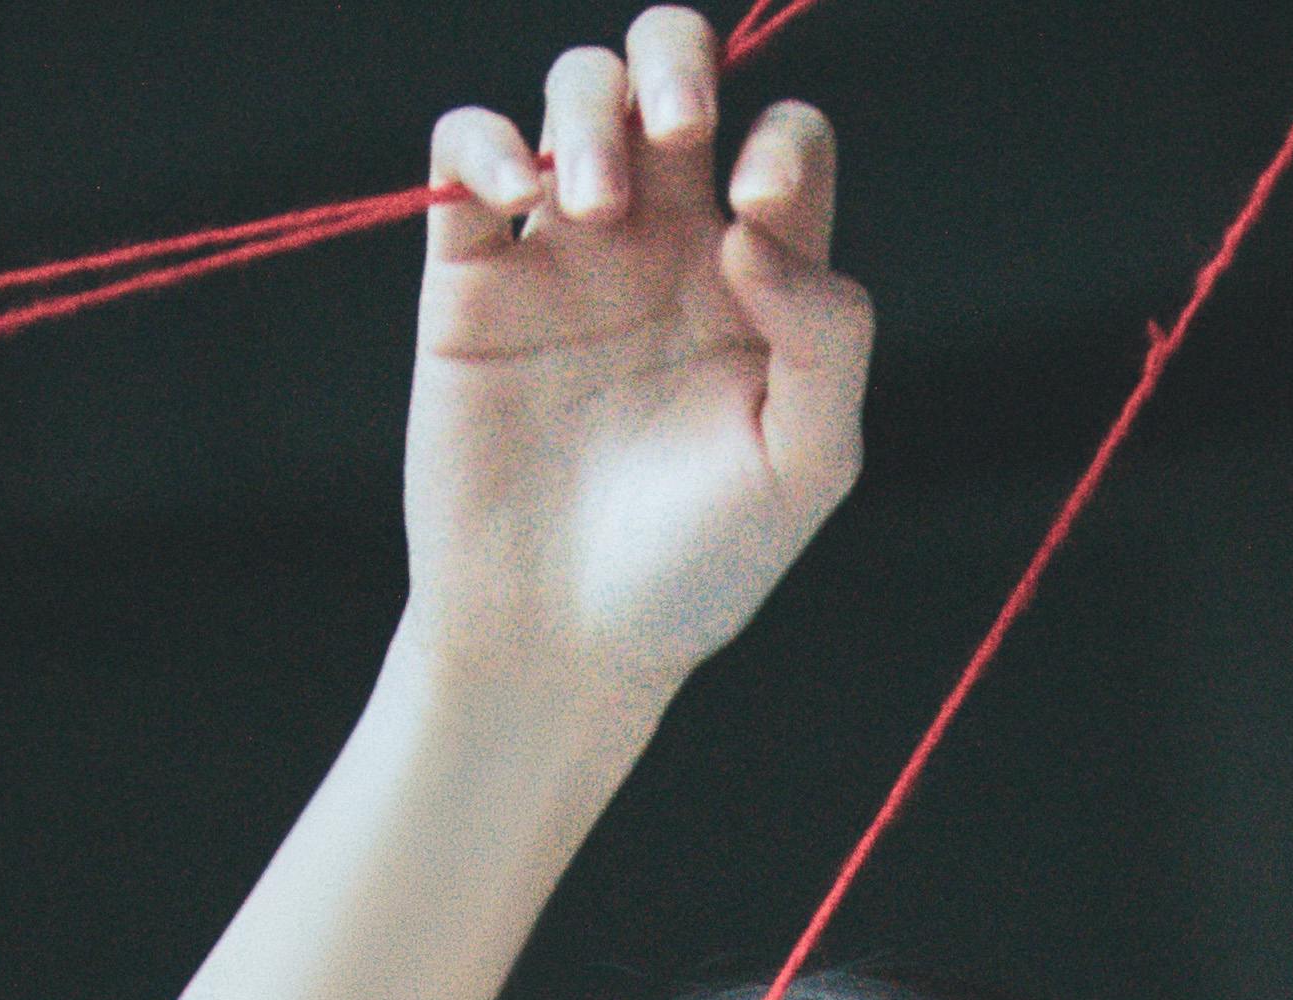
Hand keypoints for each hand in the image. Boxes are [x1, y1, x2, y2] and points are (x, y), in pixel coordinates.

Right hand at [404, 18, 864, 702]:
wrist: (563, 645)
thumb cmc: (696, 570)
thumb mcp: (806, 467)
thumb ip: (827, 335)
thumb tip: (750, 223)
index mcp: (757, 276)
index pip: (785, 142)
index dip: (780, 142)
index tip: (754, 214)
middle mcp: (665, 242)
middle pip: (676, 72)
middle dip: (676, 61)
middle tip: (678, 130)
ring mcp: (565, 250)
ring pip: (576, 91)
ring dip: (586, 107)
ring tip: (587, 202)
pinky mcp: (472, 275)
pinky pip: (464, 149)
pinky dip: (482, 141)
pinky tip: (513, 193)